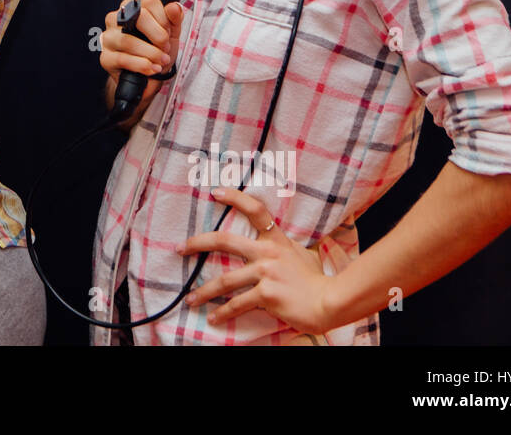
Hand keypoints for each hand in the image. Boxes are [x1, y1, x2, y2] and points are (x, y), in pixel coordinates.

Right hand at [99, 0, 182, 128]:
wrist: (149, 78)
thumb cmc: (157, 50)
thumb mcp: (171, 34)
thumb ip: (174, 19)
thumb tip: (174, 7)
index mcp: (133, 8)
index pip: (149, 1)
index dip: (163, 18)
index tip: (168, 32)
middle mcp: (116, 19)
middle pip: (138, 17)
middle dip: (158, 35)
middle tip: (165, 47)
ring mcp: (108, 38)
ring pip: (128, 40)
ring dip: (151, 53)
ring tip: (161, 61)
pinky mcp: (106, 58)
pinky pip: (123, 59)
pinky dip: (142, 65)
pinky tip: (151, 68)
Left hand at [178, 187, 335, 336]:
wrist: (331, 301)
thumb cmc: (317, 281)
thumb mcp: (301, 255)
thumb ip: (283, 249)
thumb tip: (274, 249)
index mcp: (276, 239)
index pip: (255, 210)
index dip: (234, 198)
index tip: (215, 192)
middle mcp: (267, 252)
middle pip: (224, 240)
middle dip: (197, 244)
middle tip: (180, 249)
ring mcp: (265, 272)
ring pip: (224, 280)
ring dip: (204, 292)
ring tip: (190, 300)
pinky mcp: (266, 294)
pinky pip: (237, 303)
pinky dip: (223, 312)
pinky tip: (214, 317)